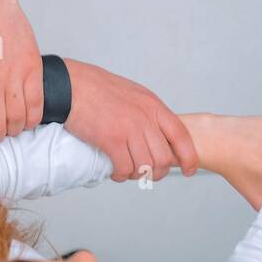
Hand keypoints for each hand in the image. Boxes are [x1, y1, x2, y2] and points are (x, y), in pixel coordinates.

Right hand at [63, 60, 197, 182]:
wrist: (72, 86)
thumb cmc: (99, 89)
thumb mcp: (134, 94)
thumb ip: (148, 113)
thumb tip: (156, 135)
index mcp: (153, 105)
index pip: (181, 135)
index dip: (188, 156)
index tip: (189, 170)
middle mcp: (145, 117)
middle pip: (164, 158)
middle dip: (158, 172)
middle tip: (147, 174)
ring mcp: (129, 129)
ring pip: (146, 166)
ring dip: (138, 175)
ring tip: (128, 172)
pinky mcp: (111, 140)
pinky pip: (124, 169)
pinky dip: (121, 175)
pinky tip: (115, 171)